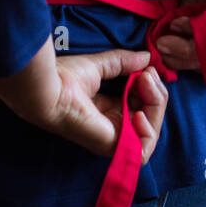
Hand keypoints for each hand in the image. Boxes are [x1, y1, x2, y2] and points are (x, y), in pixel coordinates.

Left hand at [24, 49, 168, 163]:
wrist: (49, 88)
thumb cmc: (64, 77)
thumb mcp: (101, 66)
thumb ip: (124, 63)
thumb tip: (148, 57)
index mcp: (108, 111)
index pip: (142, 105)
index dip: (150, 88)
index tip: (148, 68)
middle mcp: (113, 127)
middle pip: (150, 117)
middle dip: (156, 93)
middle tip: (148, 74)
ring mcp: (113, 139)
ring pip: (151, 130)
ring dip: (156, 105)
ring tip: (146, 83)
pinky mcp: (112, 146)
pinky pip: (143, 149)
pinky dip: (149, 129)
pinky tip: (140, 110)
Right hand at [155, 0, 205, 83]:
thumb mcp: (195, 0)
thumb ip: (184, 22)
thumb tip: (160, 43)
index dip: (194, 69)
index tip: (168, 58)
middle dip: (183, 61)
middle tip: (161, 47)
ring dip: (186, 47)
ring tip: (165, 36)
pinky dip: (195, 28)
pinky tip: (179, 20)